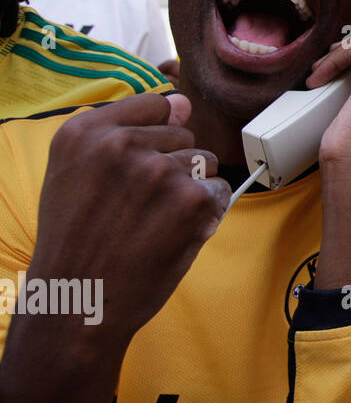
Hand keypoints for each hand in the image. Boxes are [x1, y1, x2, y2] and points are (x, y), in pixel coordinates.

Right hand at [27, 93, 228, 345]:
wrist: (81, 301)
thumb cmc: (81, 238)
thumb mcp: (79, 173)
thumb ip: (129, 130)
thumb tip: (183, 102)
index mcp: (85, 132)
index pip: (153, 105)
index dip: (153, 138)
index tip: (134, 167)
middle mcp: (120, 144)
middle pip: (182, 135)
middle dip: (171, 167)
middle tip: (136, 207)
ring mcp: (158, 171)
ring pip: (205, 162)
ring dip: (191, 190)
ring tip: (153, 222)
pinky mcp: (191, 200)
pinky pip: (220, 191)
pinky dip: (207, 214)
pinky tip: (173, 233)